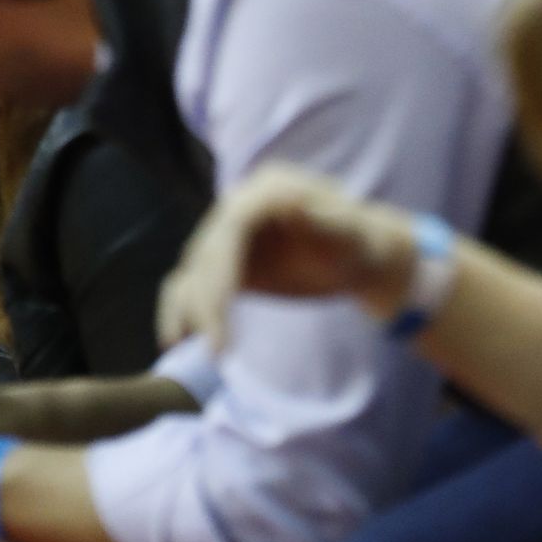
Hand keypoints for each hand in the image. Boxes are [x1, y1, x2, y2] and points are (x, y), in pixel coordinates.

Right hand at [157, 165, 418, 352]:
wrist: (363, 256)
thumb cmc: (363, 244)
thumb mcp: (354, 234)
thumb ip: (328, 220)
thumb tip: (294, 203)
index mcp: (268, 189)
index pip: (231, 227)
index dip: (220, 272)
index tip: (220, 317)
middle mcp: (241, 205)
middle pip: (208, 249)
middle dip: (206, 300)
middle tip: (216, 351)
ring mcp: (232, 234)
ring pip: (195, 266)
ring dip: (188, 305)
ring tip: (189, 345)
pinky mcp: (231, 259)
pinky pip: (197, 279)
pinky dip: (183, 304)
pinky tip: (177, 336)